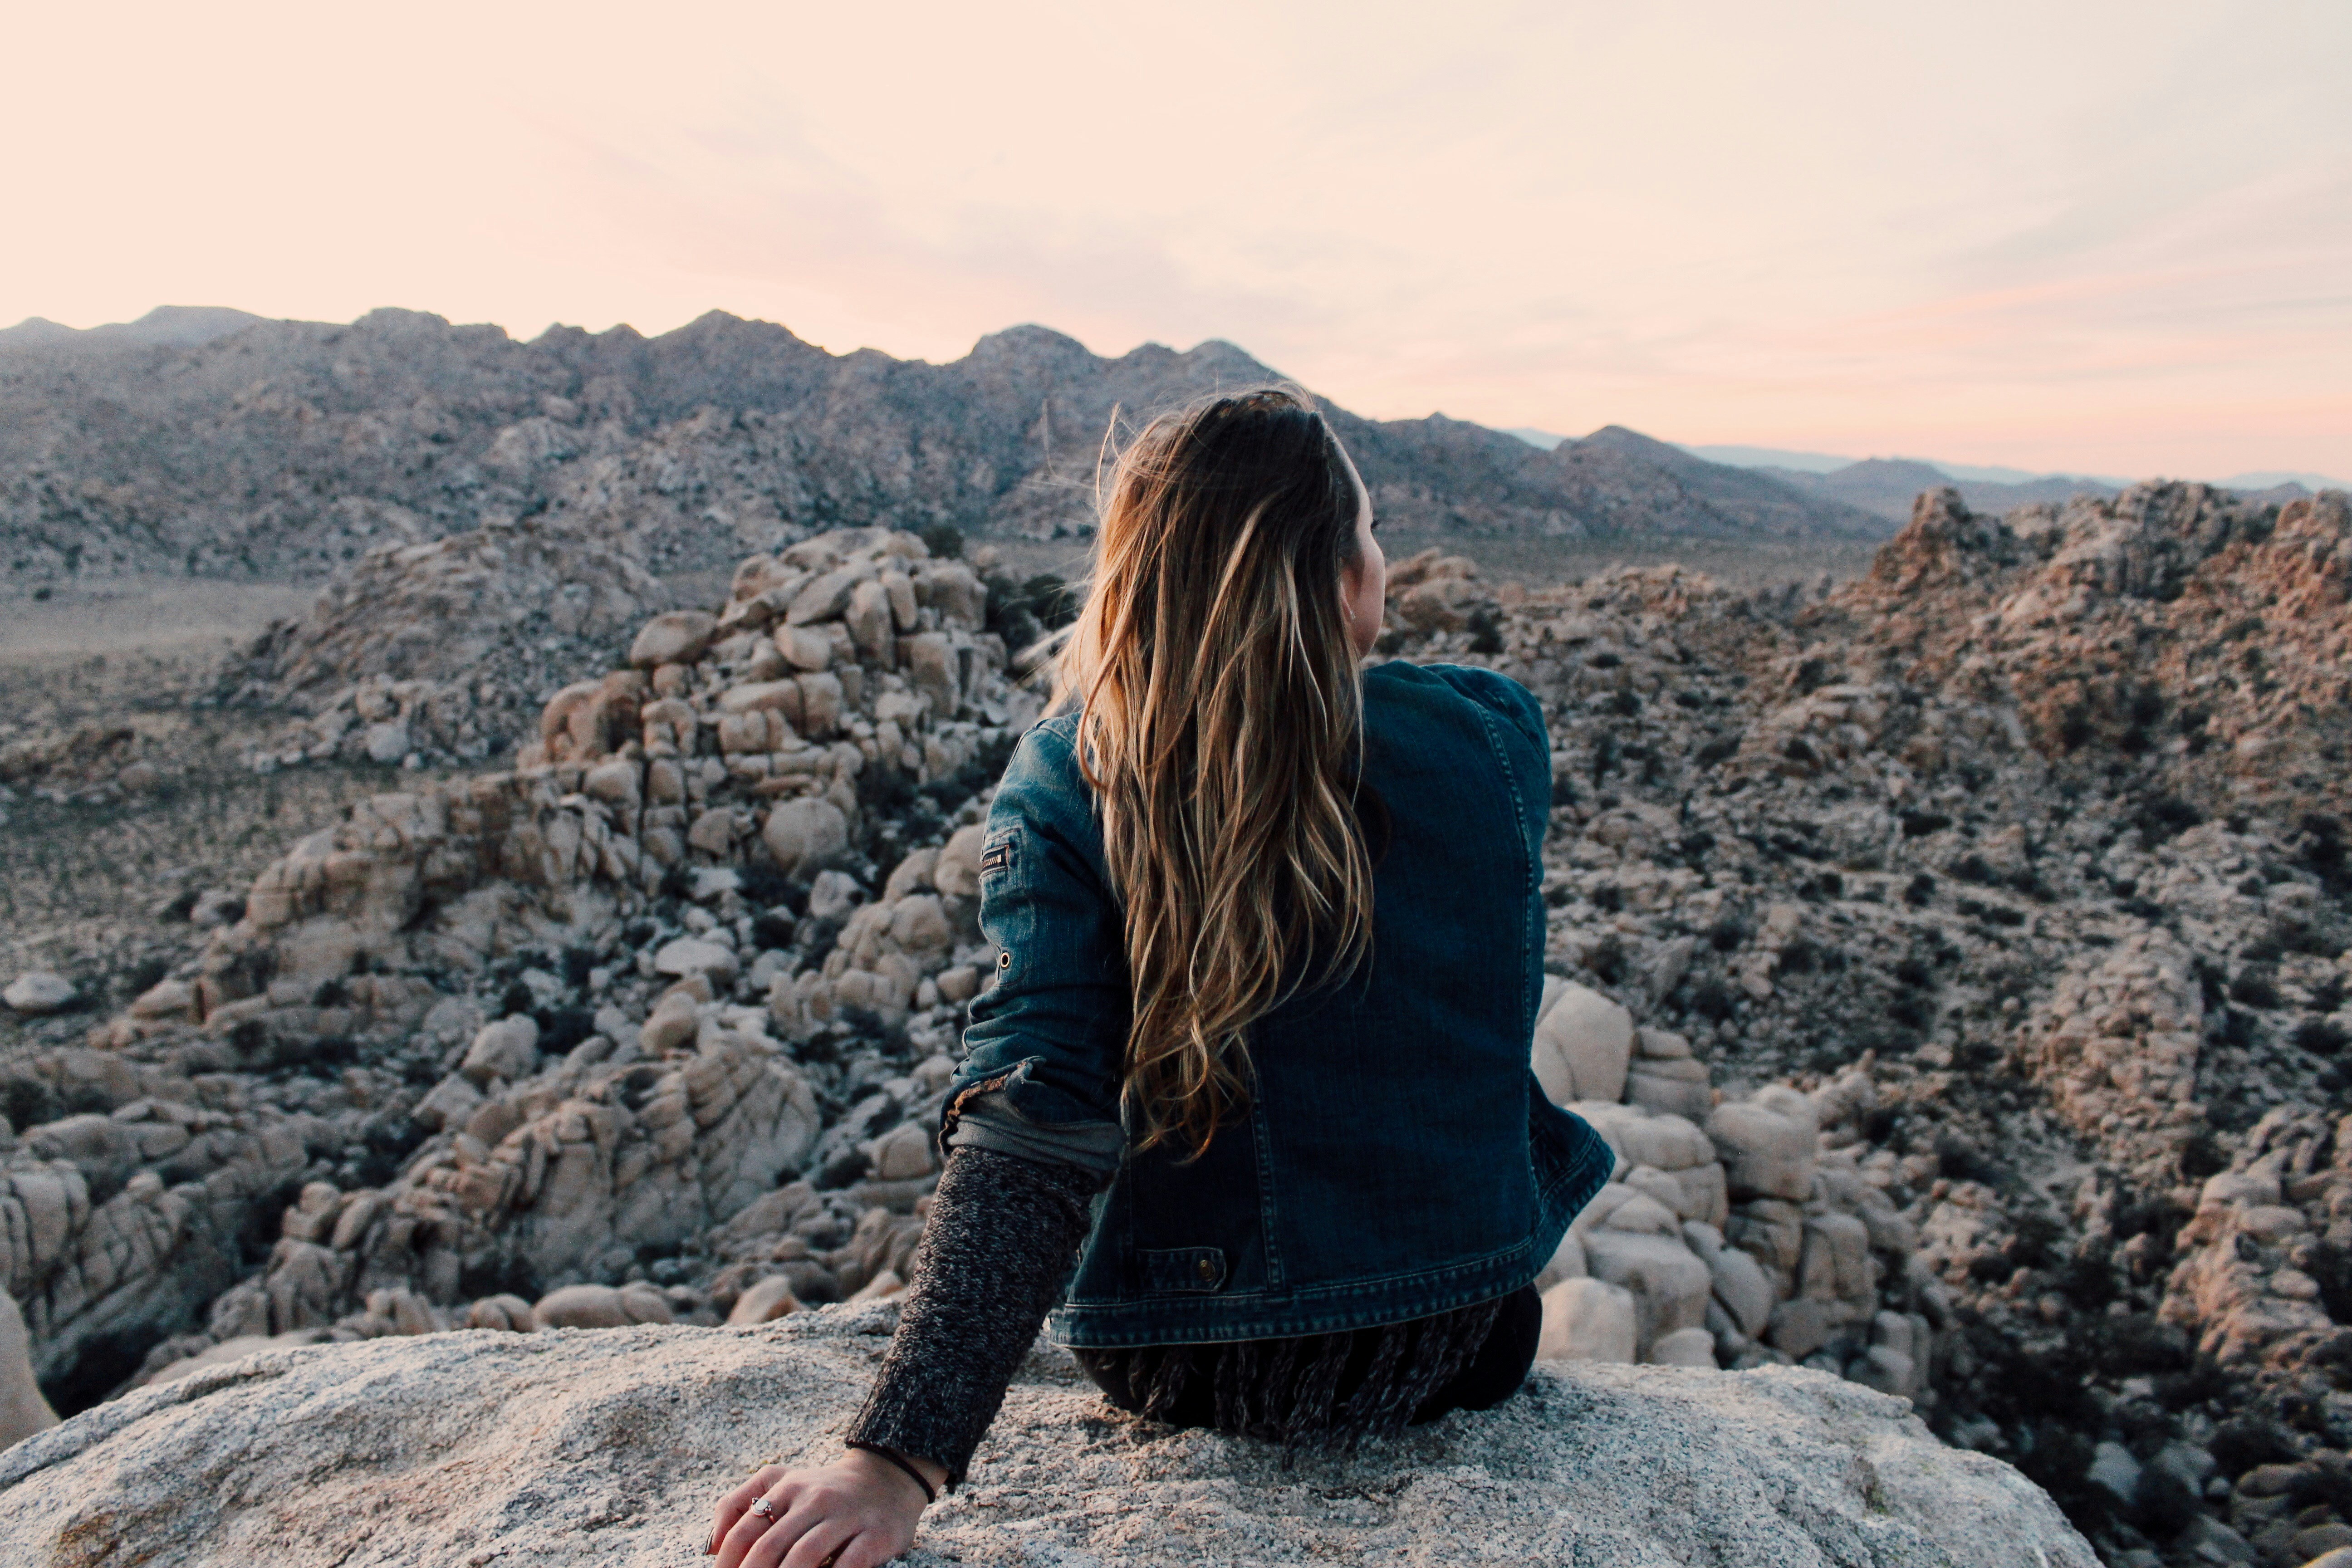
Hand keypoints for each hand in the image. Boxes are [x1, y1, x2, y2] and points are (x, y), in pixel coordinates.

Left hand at [707, 1448, 943, 1567]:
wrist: (888, 1477)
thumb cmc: (822, 1490)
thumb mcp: (780, 1481)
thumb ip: (738, 1503)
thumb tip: (711, 1546)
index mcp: (787, 1488)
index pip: (745, 1530)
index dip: (727, 1563)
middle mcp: (815, 1499)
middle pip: (770, 1547)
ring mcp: (846, 1517)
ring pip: (804, 1556)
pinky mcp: (875, 1535)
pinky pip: (848, 1565)